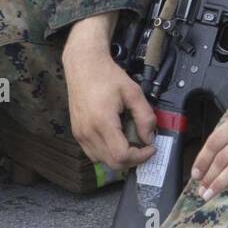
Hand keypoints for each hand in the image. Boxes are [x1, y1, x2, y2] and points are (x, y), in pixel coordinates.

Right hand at [62, 15, 157, 170]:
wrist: (83, 64)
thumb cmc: (107, 75)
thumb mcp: (133, 92)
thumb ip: (145, 116)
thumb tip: (149, 138)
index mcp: (102, 121)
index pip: (121, 155)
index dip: (140, 157)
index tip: (150, 147)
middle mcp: (88, 131)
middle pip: (112, 163)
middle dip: (132, 160)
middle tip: (143, 148)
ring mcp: (80, 133)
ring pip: (102, 161)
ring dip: (119, 158)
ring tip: (130, 143)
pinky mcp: (76, 132)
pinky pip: (92, 153)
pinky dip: (106, 153)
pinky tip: (116, 139)